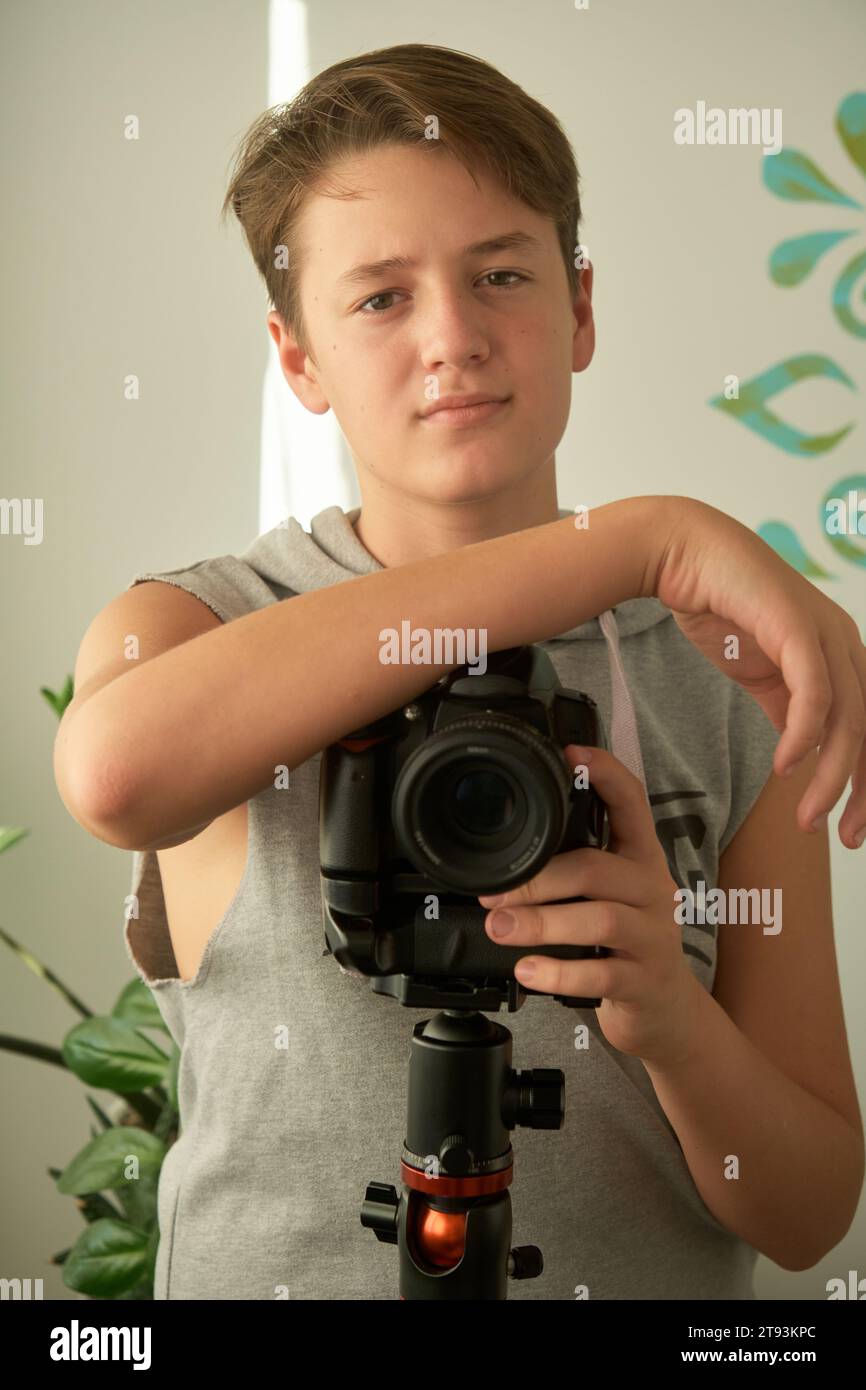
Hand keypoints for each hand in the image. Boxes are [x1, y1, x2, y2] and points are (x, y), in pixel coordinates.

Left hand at [478, 744, 700, 1068]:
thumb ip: (576, 865)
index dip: (604, 773)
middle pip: (595, 868)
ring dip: (541, 923)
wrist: (665, 1011)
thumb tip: (510, 850)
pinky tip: (528, 971)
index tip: (569, 753)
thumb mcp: (610, 894)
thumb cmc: (624, 942)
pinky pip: (600, 975)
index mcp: (640, 858)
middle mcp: (652, 890)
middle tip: (492, 894)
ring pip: (598, 920)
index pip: (632, 802)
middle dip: (536, 878)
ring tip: (500, 928)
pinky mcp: (644, 981)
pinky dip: (558, 974)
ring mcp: (653, 936)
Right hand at [653, 497, 865, 847]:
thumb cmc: (720, 605)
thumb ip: (786, 707)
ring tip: (808, 817)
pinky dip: (804, 737)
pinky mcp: (797, 628)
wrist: (684, 554)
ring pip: (849, 721)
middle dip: (863, 792)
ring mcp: (826, 634)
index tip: (850, 829)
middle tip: (846, 837)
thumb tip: (801, 754)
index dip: (865, 783)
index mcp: (841, 655)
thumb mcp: (761, 671)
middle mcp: (845, 644)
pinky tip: (785, 768)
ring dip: (832, 777)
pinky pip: (814, 695)